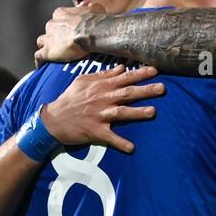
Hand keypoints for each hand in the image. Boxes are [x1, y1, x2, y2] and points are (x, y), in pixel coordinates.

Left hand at [36, 3, 102, 63]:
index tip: (70, 30)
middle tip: (66, 43)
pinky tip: (44, 65)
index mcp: (60, 13)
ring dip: (46, 47)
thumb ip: (90, 8)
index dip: (63, 24)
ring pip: (41, 42)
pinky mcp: (47, 52)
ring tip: (54, 54)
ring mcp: (48, 38)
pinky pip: (39, 57)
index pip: (57, 18)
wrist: (92, 33)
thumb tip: (93, 9)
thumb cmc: (94, 21)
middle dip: (55, 36)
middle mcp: (51, 24)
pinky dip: (40, 61)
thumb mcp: (96, 9)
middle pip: (49, 30)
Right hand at [39, 65, 163, 152]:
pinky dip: (120, 142)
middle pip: (126, 93)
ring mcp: (99, 115)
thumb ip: (103, 75)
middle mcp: (102, 99)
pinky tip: (131, 148)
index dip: (140, 74)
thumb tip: (122, 67)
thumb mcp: (83, 82)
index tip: (155, 70)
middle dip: (145, 90)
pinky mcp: (95, 131)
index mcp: (100, 87)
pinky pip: (110, 137)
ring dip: (138, 112)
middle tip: (163, 88)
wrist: (53, 119)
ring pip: (121, 112)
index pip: (124, 78)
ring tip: (153, 112)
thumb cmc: (69, 99)